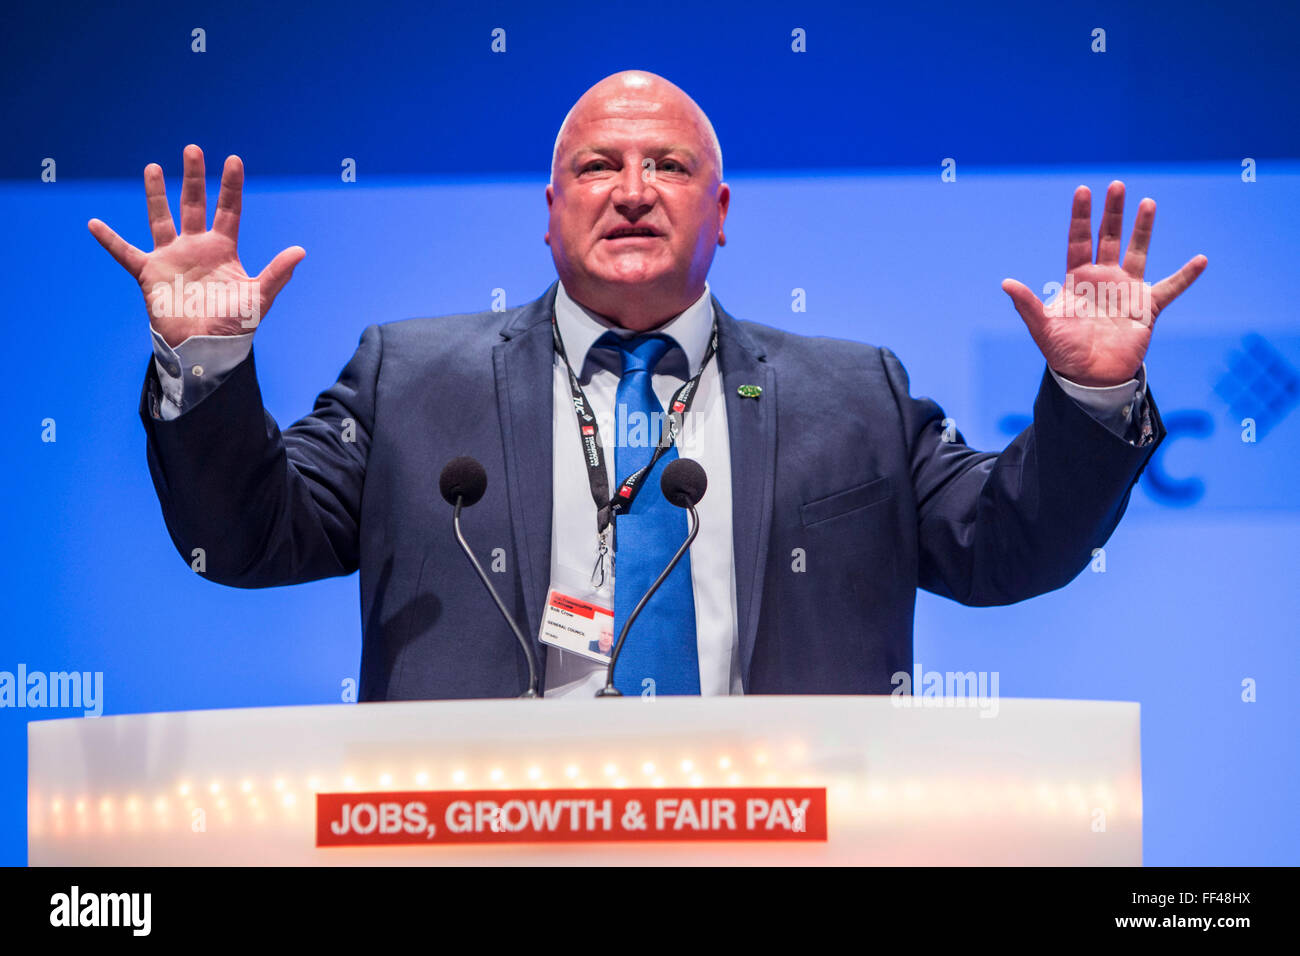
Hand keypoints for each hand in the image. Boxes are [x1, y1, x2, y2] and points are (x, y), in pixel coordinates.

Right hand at [88, 145, 304, 348]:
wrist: (205, 349)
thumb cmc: (235, 326)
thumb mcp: (259, 297)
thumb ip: (277, 273)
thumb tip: (300, 251)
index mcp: (223, 250)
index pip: (228, 210)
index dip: (231, 186)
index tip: (233, 160)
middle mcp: (196, 248)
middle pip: (194, 204)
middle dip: (194, 178)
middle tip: (193, 150)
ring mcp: (171, 258)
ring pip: (161, 218)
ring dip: (156, 194)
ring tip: (153, 167)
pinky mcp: (150, 274)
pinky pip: (124, 253)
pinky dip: (109, 240)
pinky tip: (93, 223)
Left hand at [1001, 181, 1206, 386]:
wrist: (1090, 377)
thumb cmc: (1063, 352)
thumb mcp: (1042, 328)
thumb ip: (1027, 305)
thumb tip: (1005, 283)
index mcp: (1077, 279)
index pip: (1079, 240)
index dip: (1080, 217)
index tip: (1082, 190)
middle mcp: (1103, 279)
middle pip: (1109, 237)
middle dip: (1112, 212)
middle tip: (1117, 185)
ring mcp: (1126, 290)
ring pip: (1137, 252)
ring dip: (1142, 229)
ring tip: (1147, 203)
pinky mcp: (1147, 307)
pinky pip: (1171, 288)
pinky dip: (1186, 276)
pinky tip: (1201, 260)